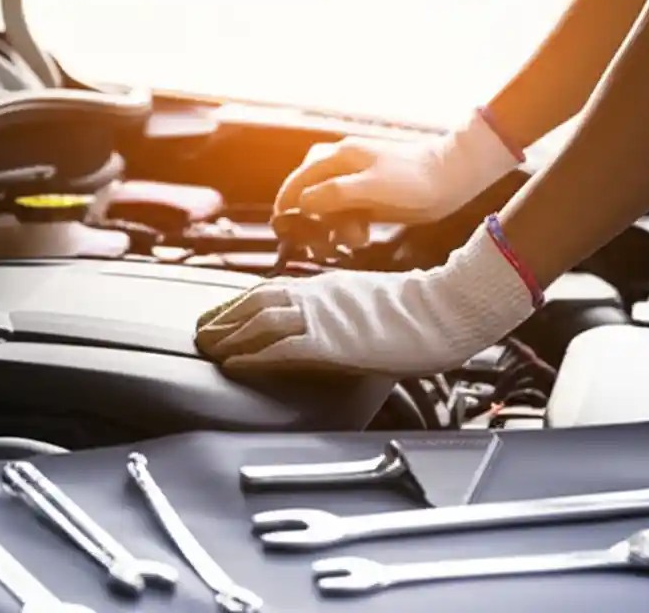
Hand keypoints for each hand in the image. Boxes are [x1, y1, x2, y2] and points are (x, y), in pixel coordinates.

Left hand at [196, 223, 535, 376]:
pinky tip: (233, 364)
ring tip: (209, 347)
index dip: (241, 302)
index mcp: (328, 283)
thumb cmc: (420, 310)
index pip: (272, 288)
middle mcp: (318, 293)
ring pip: (259, 321)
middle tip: (203, 331)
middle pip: (256, 300)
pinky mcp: (329, 340)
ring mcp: (322, 315)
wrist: (445, 309)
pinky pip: (278, 348)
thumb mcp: (370, 303)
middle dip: (225, 316)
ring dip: (229, 335)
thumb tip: (337, 331)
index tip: (223, 313)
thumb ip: (345, 312)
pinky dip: (251, 355)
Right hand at [273, 110, 518, 249]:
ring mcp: (354, 180)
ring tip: (351, 241)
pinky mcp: (368, 195)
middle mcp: (340, 166)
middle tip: (319, 244)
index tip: (283, 230)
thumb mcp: (370, 188)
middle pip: (308, 195)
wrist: (454, 177)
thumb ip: (333, 194)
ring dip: (333, 228)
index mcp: (337, 157)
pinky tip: (360, 237)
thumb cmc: (413, 179)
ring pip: (327, 208)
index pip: (297, 180)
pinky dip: (347, 227)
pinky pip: (345, 213)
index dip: (287, 205)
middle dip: (311, 221)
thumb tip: (302, 203)